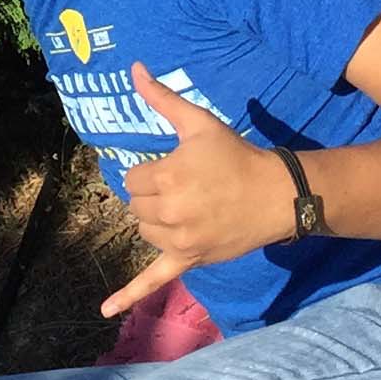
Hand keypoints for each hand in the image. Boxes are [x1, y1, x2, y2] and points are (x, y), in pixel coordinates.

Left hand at [100, 64, 295, 318]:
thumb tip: (134, 68)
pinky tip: (106, 311)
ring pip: (145, 232)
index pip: (133, 179)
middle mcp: (169, 212)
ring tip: (185, 208)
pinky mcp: (190, 260)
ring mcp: (179, 240)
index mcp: (167, 177)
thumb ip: (162, 99)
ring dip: (156, 222)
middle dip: (153, 196)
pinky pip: (153, 280)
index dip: (151, 172)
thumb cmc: (234, 155)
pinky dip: (128, 296)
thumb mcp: (198, 123)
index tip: (176, 168)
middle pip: (136, 206)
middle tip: (183, 187)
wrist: (274, 194)